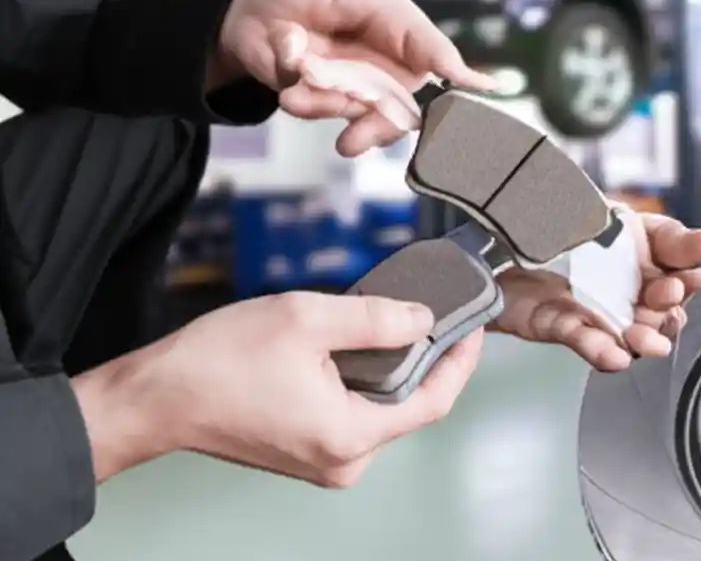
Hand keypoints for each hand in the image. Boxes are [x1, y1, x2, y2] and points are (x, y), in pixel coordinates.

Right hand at [72, 292, 482, 487]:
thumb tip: (423, 318)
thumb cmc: (219, 361)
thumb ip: (376, 318)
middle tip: (421, 309)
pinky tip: (345, 349)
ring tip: (373, 323)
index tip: (472, 325)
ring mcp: (326, 462)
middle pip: (411, 404)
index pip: (435, 401)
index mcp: (351, 435)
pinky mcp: (309, 452)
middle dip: (421, 357)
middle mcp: (344, 461)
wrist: (157, 396)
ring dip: (386, 366)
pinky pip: (354, 413)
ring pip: (382, 407)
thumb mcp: (308, 318)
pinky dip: (360, 380)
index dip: (460, 361)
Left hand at [215, 0, 492, 156]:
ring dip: (330, 110)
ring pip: (370, 117)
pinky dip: (311, 110)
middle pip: (410, 100)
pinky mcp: (340, 104)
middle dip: (381, 120)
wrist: (248, 18)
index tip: (478, 87)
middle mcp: (389, 58)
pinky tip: (290, 95)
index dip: (455, 70)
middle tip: (353, 139)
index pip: (432, 48)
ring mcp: (366, 85)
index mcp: (395, 20)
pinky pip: (336, 119)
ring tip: (293, 95)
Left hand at [492, 213, 700, 370]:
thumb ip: (658, 230)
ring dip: (644, 337)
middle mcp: (625, 285)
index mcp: (641, 251)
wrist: (494, 238)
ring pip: (631, 331)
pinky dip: (601, 350)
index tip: (693, 272)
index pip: (677, 261)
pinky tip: (615, 357)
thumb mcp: (609, 210)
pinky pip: (586, 341)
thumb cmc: (556, 222)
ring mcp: (598, 309)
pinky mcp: (565, 326)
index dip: (688, 270)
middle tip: (666, 293)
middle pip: (661, 304)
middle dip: (669, 303)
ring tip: (647, 339)